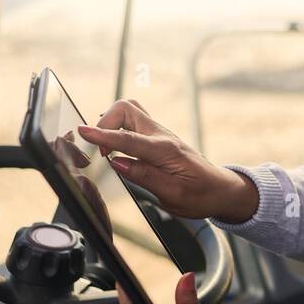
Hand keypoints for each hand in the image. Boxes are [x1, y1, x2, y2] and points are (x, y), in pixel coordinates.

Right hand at [77, 99, 257, 221]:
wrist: (221, 189)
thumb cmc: (201, 194)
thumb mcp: (172, 194)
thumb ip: (143, 176)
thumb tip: (116, 163)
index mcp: (165, 151)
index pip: (128, 138)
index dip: (103, 135)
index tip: (82, 132)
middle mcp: (162, 136)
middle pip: (126, 109)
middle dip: (105, 123)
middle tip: (103, 151)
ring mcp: (160, 134)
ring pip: (129, 112)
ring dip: (112, 124)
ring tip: (109, 150)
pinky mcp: (157, 138)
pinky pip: (133, 123)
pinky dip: (119, 129)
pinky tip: (119, 148)